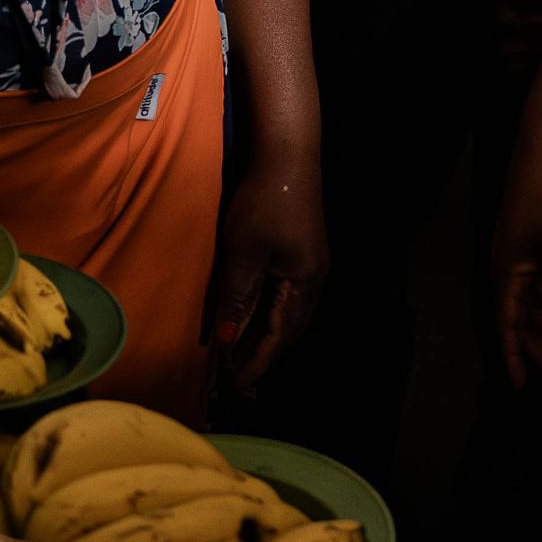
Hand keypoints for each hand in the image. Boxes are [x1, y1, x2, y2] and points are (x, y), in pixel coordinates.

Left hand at [205, 136, 325, 391]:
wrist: (287, 156)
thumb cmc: (265, 201)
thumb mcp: (244, 252)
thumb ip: (237, 298)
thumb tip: (228, 342)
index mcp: (304, 284)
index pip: (281, 336)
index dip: (258, 361)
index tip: (236, 384)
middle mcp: (313, 280)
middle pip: (289, 330)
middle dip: (263, 354)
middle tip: (236, 377)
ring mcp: (309, 266)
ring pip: (288, 314)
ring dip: (265, 335)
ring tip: (239, 354)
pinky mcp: (300, 254)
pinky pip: (285, 296)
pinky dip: (267, 313)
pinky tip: (249, 316)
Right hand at [492, 137, 541, 385]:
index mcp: (508, 271)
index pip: (508, 323)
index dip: (515, 355)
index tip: (522, 384)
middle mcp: (508, 270)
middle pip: (521, 320)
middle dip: (540, 350)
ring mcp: (520, 259)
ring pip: (531, 307)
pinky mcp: (531, 249)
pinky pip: (538, 289)